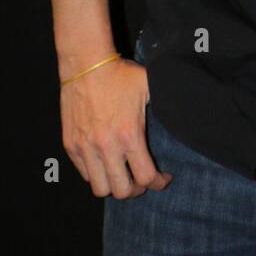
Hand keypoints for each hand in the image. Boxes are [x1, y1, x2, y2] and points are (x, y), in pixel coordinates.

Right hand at [59, 57, 172, 199]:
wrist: (86, 64)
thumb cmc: (120, 75)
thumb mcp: (149, 87)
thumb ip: (164, 105)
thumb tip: (185, 112)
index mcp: (129, 135)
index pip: (146, 177)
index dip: (158, 183)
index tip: (163, 178)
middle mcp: (106, 147)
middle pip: (122, 191)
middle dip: (136, 189)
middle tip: (142, 179)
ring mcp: (85, 148)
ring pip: (100, 189)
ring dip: (114, 186)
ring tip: (122, 175)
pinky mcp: (71, 145)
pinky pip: (85, 174)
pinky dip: (97, 174)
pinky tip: (106, 163)